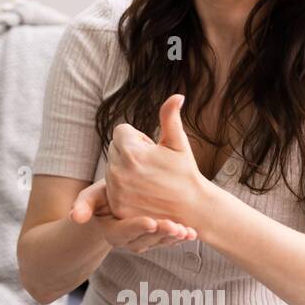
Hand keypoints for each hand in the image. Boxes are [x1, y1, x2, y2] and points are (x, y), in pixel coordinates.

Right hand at [70, 179, 196, 253]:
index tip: (150, 221)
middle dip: (161, 233)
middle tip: (175, 227)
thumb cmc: (103, 197)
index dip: (137, 227)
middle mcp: (128, 241)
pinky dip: (180, 237)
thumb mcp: (91, 197)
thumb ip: (83, 204)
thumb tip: (75, 217)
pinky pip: (168, 241)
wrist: (115, 205)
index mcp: (111, 231)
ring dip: (174, 238)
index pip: (124, 231)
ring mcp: (143, 242)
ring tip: (187, 231)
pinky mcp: (156, 240)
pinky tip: (192, 232)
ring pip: (159, 242)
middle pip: (145, 239)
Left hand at [103, 94, 208, 227]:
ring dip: (125, 170)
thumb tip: (176, 95)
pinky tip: (142, 194)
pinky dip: (123, 189)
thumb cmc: (185, 172)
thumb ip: (170, 116)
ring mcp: (116, 190)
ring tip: (148, 181)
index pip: (121, 131)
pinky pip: (111, 188)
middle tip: (151, 166)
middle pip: (114, 149)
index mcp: (131, 151)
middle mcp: (118, 170)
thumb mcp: (178, 143)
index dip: (138, 138)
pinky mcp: (117, 206)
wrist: (192, 209)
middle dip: (130, 153)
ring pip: (112, 168)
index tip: (152, 150)